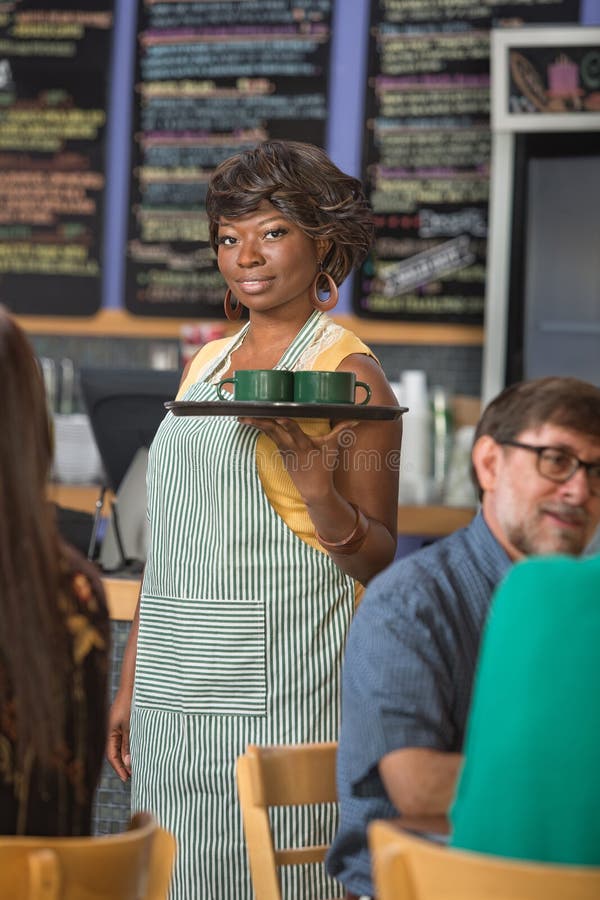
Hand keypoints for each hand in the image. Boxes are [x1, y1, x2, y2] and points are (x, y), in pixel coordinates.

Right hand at [106, 688, 131, 781]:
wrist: (134, 685)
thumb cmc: (131, 704)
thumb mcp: (130, 726)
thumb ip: (129, 743)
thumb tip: (128, 763)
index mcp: (110, 732)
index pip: (111, 755)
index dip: (119, 768)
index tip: (126, 778)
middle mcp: (112, 730)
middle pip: (116, 752)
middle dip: (124, 765)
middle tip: (134, 776)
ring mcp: (119, 725)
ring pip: (122, 745)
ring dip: (129, 756)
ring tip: (138, 767)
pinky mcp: (126, 721)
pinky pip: (127, 738)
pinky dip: (132, 746)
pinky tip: (140, 750)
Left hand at [238, 416, 358, 501]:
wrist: (314, 489)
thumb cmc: (324, 466)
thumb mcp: (333, 448)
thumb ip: (342, 430)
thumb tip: (357, 418)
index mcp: (304, 444)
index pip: (294, 432)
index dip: (286, 425)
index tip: (279, 418)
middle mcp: (290, 445)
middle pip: (273, 431)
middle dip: (260, 423)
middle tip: (246, 414)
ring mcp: (283, 449)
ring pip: (267, 433)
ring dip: (255, 424)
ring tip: (241, 416)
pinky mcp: (279, 450)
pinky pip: (268, 435)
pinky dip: (259, 427)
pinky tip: (249, 419)